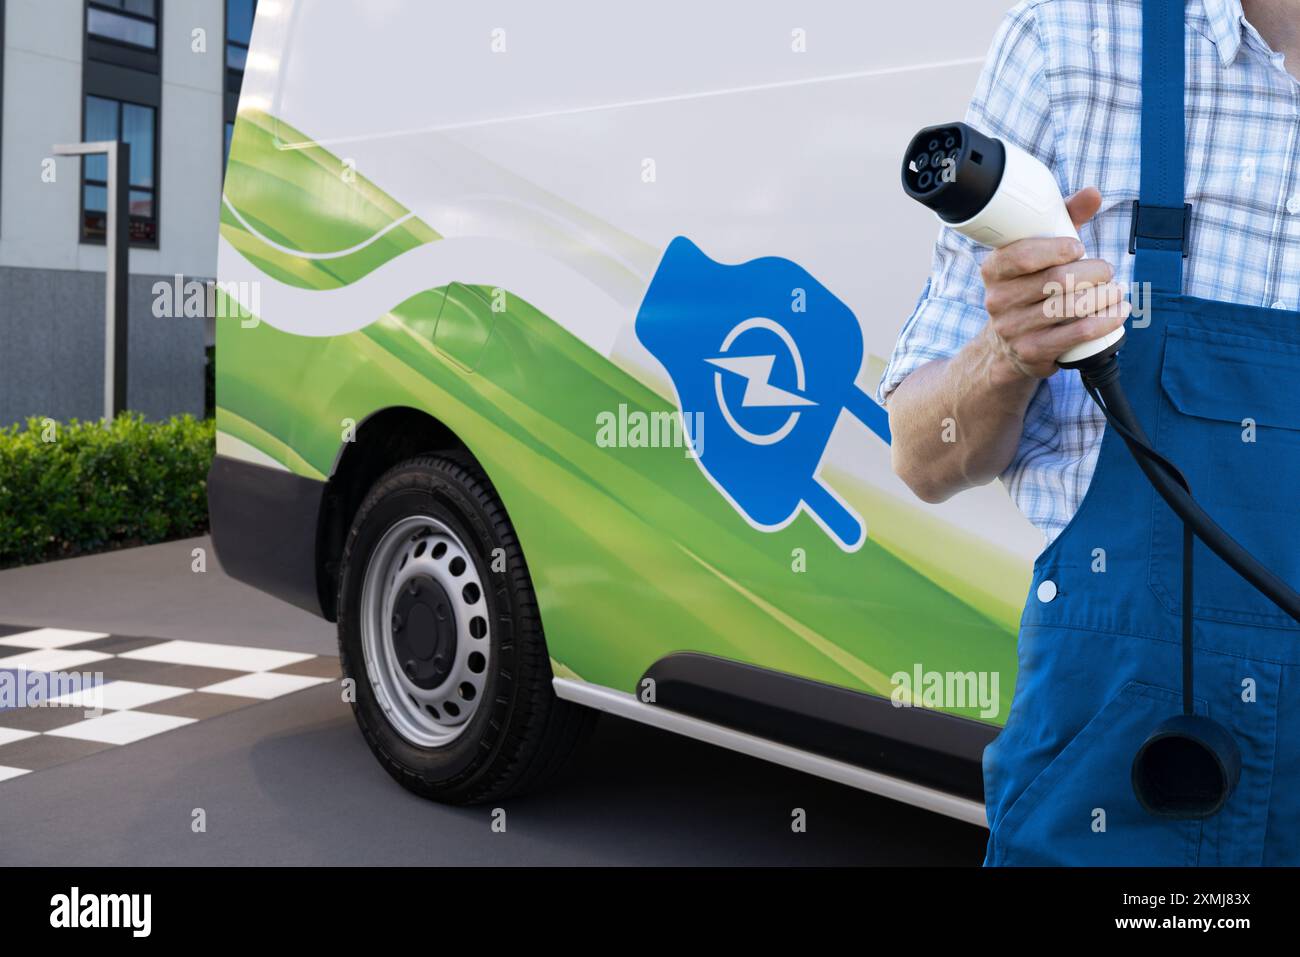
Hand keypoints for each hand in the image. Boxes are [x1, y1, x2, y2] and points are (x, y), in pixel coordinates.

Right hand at [977, 187, 1129, 380]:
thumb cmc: (1032, 288)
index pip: (1023, 256)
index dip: (1057, 249)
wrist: (1009, 346)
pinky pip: (1076, 334)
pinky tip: (1118, 312)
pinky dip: (1105, 321)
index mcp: (995, 270)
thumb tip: (1093, 193)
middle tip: (1107, 270)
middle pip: (1056, 281)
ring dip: (1104, 296)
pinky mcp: (1032, 351)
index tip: (1078, 247)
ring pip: (1070, 307)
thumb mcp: (1040, 254)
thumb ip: (1063, 221)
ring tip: (1116, 290)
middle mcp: (998, 300)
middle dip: (1093, 272)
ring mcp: (1012, 328)